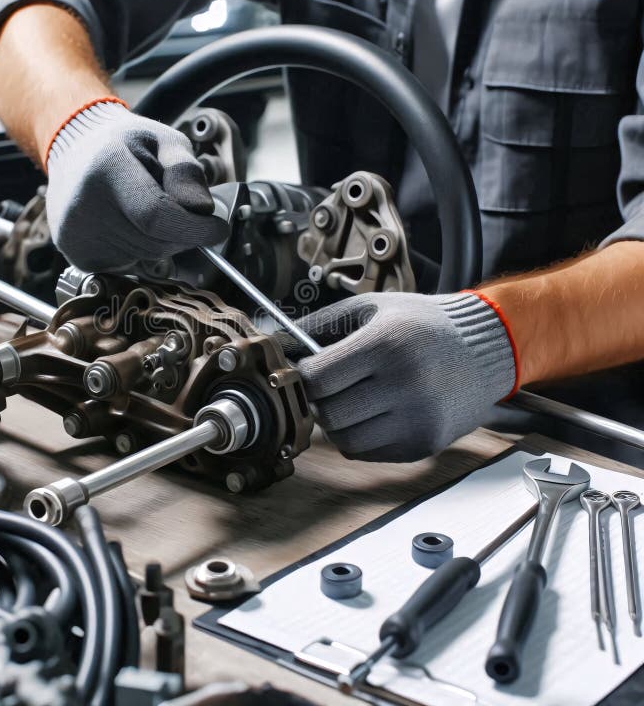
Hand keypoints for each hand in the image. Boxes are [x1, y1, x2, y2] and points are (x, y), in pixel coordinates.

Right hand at [45, 100, 228, 269]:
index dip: (195, 228)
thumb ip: (187, 171)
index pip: (158, 214)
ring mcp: (76, 232)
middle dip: (183, 235)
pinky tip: (130, 225)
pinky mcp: (76, 252)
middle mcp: (84, 202)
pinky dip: (139, 252)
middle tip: (185, 216)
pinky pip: (127, 266)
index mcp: (107, 166)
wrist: (77, 150)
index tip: (218, 229)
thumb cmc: (126, 145)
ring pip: (145, 258)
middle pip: (155, 242)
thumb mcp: (164, 140)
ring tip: (149, 212)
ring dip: (162, 243)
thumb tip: (202, 211)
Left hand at [292, 292, 516, 460]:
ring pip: (344, 440)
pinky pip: (369, 453)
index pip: (317, 378)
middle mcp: (404, 384)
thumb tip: (275, 341)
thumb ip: (319, 325)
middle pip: (327, 414)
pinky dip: (361, 437)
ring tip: (353, 399)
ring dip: (338, 423)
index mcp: (386, 344)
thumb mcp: (371, 309)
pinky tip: (376, 413)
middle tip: (330, 387)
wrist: (488, 346)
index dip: (304, 377)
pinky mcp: (425, 444)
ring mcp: (417, 419)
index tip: (309, 371)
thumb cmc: (425, 324)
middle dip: (319, 401)